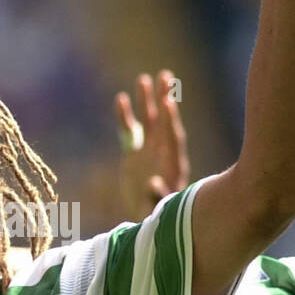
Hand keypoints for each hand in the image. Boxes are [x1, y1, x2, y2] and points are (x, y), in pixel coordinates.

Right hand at [113, 70, 188, 220]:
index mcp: (172, 165)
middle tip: (165, 77)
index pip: (173, 138)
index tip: (169, 103)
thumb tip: (153, 183)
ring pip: (149, 121)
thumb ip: (157, 196)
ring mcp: (149, 151)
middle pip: (164, 122)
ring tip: (144, 79)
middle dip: (164, 101)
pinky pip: (130, 131)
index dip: (171, 121)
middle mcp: (162, 153)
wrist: (147, 218)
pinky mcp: (135, 153)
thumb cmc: (157, 215)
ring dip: (147, 101)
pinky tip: (121, 99)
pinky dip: (126, 116)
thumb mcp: (159, 209)